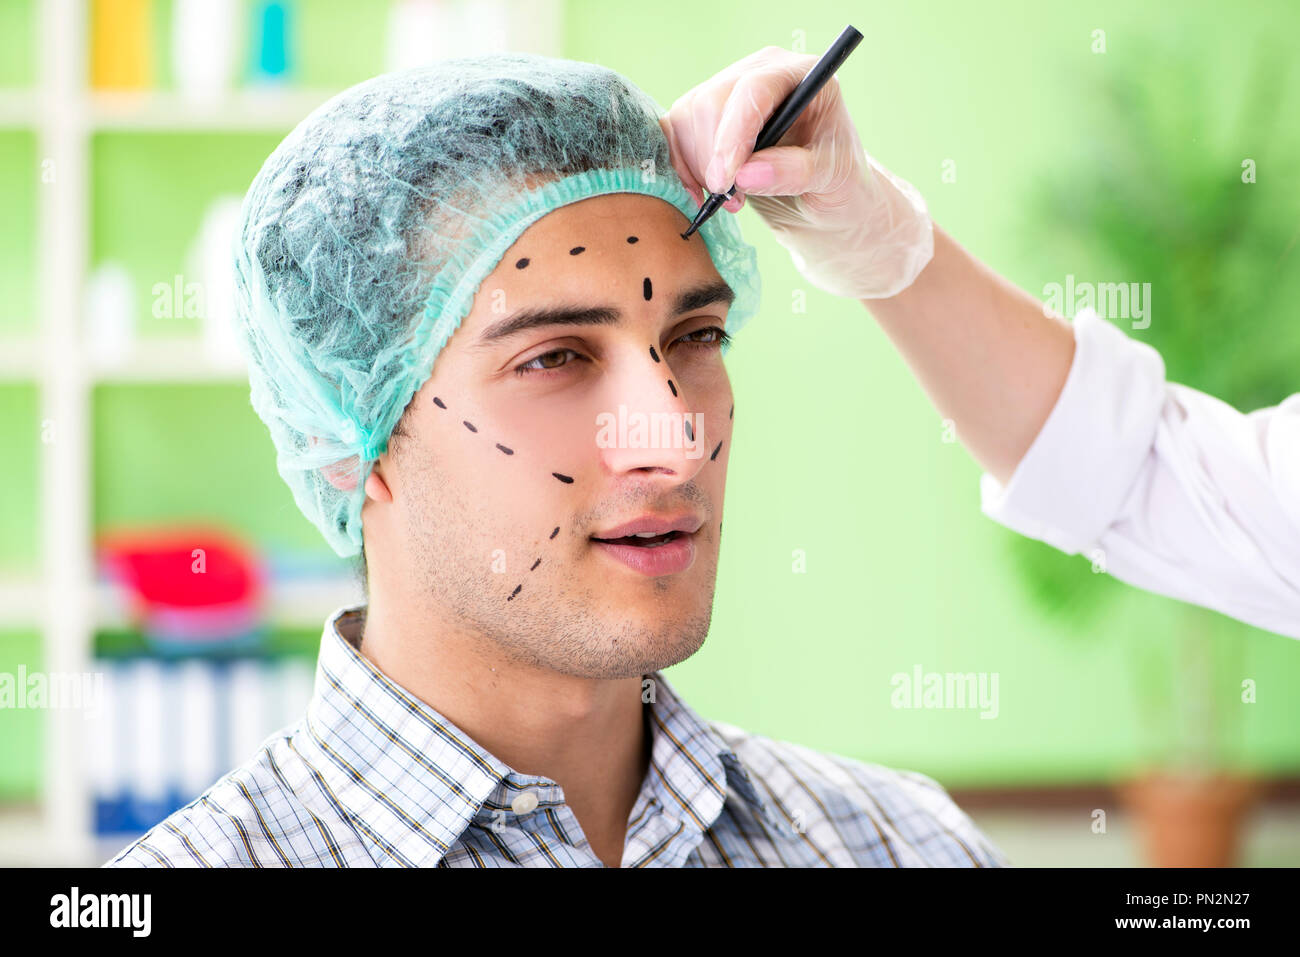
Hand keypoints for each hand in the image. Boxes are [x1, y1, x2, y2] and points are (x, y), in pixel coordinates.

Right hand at [659, 45, 933, 299]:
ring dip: (699, 166)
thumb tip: (747, 174)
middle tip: (734, 199)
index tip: (726, 180)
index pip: (754, 89)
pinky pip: (675, 131)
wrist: (822, 192)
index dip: (733, 134)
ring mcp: (729, 88)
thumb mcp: (831, 179)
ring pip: (688, 116)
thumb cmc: (836, 179)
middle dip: (714, 157)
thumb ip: (794, 173)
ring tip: (731, 199)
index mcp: (800, 76)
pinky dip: (682, 167)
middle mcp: (761, 72)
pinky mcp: (706, 111)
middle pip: (713, 101)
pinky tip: (704, 192)